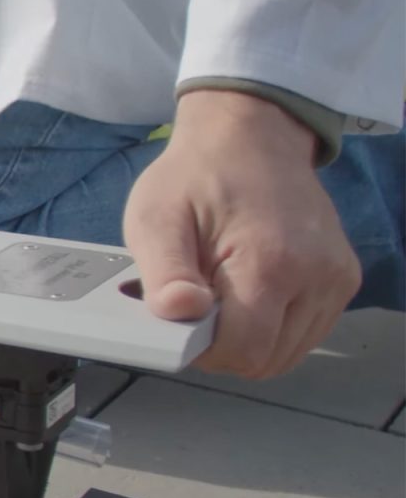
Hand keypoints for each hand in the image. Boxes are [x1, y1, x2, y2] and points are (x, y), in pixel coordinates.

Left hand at [123, 90, 359, 378]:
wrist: (249, 137)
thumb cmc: (197, 176)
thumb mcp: (155, 218)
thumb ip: (163, 273)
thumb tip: (180, 314)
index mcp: (270, 262)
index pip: (243, 351)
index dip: (201, 346)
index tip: (182, 317)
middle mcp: (316, 275)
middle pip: (265, 359)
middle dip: (223, 344)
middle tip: (198, 301)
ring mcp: (335, 280)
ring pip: (286, 353)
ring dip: (248, 338)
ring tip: (222, 291)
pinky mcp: (341, 281)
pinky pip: (303, 333)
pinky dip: (272, 327)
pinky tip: (248, 292)